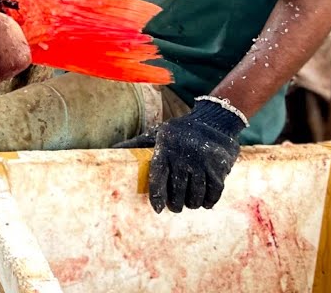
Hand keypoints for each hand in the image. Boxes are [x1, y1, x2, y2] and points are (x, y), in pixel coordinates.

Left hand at [114, 99, 244, 212]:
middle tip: (175, 207)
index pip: (158, 178)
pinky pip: (213, 192)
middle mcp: (183, 157)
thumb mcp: (158, 133)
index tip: (157, 209)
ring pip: (195, 194)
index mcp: (165, 150)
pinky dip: (208, 201)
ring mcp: (202, 163)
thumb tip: (112, 150)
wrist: (214, 121)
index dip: (157, 196)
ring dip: (192, 203)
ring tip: (189, 204)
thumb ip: (138, 144)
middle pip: (178, 191)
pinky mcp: (219, 167)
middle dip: (176, 204)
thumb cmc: (180, 132)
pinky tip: (204, 202)